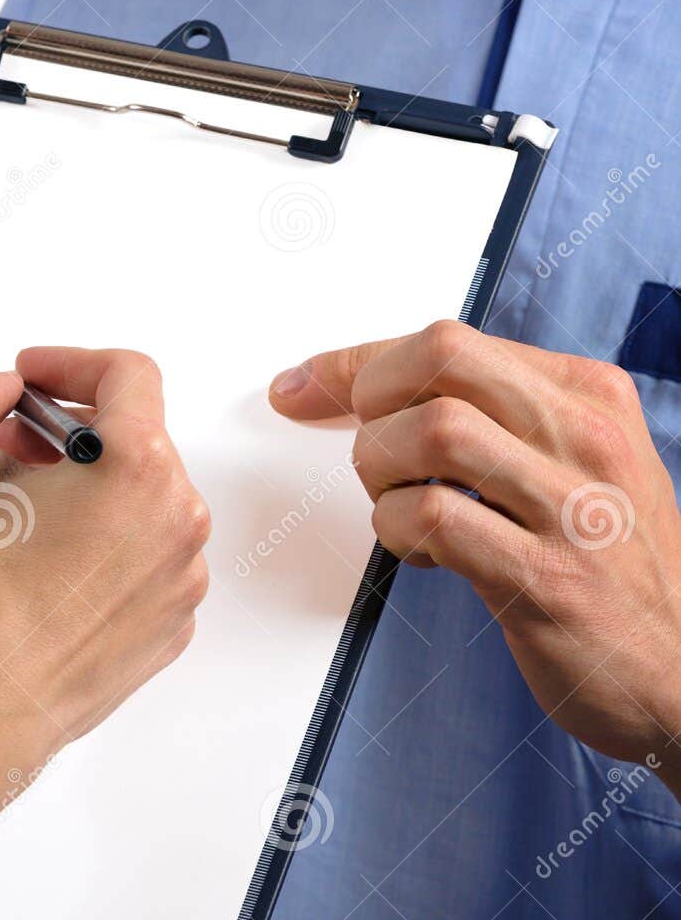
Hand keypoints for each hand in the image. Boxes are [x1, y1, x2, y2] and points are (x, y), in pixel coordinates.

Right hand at [0, 345, 210, 748]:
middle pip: (134, 440)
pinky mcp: (177, 619)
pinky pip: (148, 561)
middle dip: (72, 437)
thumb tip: (1, 392)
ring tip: (33, 525)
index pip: (127, 374)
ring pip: (143, 502)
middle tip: (13, 457)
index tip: (32, 380)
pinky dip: (108, 553)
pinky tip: (56, 573)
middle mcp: (180, 514)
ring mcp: (185, 573)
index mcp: (140, 464)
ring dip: (92, 496)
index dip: (72, 363)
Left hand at [270, 321, 680, 799]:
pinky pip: (434, 520)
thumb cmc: (614, 566)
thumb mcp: (580, 463)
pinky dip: (398, 532)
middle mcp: (586, 437)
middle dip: (367, 397)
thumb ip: (498, 419)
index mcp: (590, 395)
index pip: (451, 341)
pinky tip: (422, 553)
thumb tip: (371, 386)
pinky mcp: (546, 578)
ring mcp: (572, 507)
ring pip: (432, 432)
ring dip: (380, 471)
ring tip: (399, 506)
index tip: (305, 385)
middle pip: (440, 358)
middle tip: (368, 453)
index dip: (357, 362)